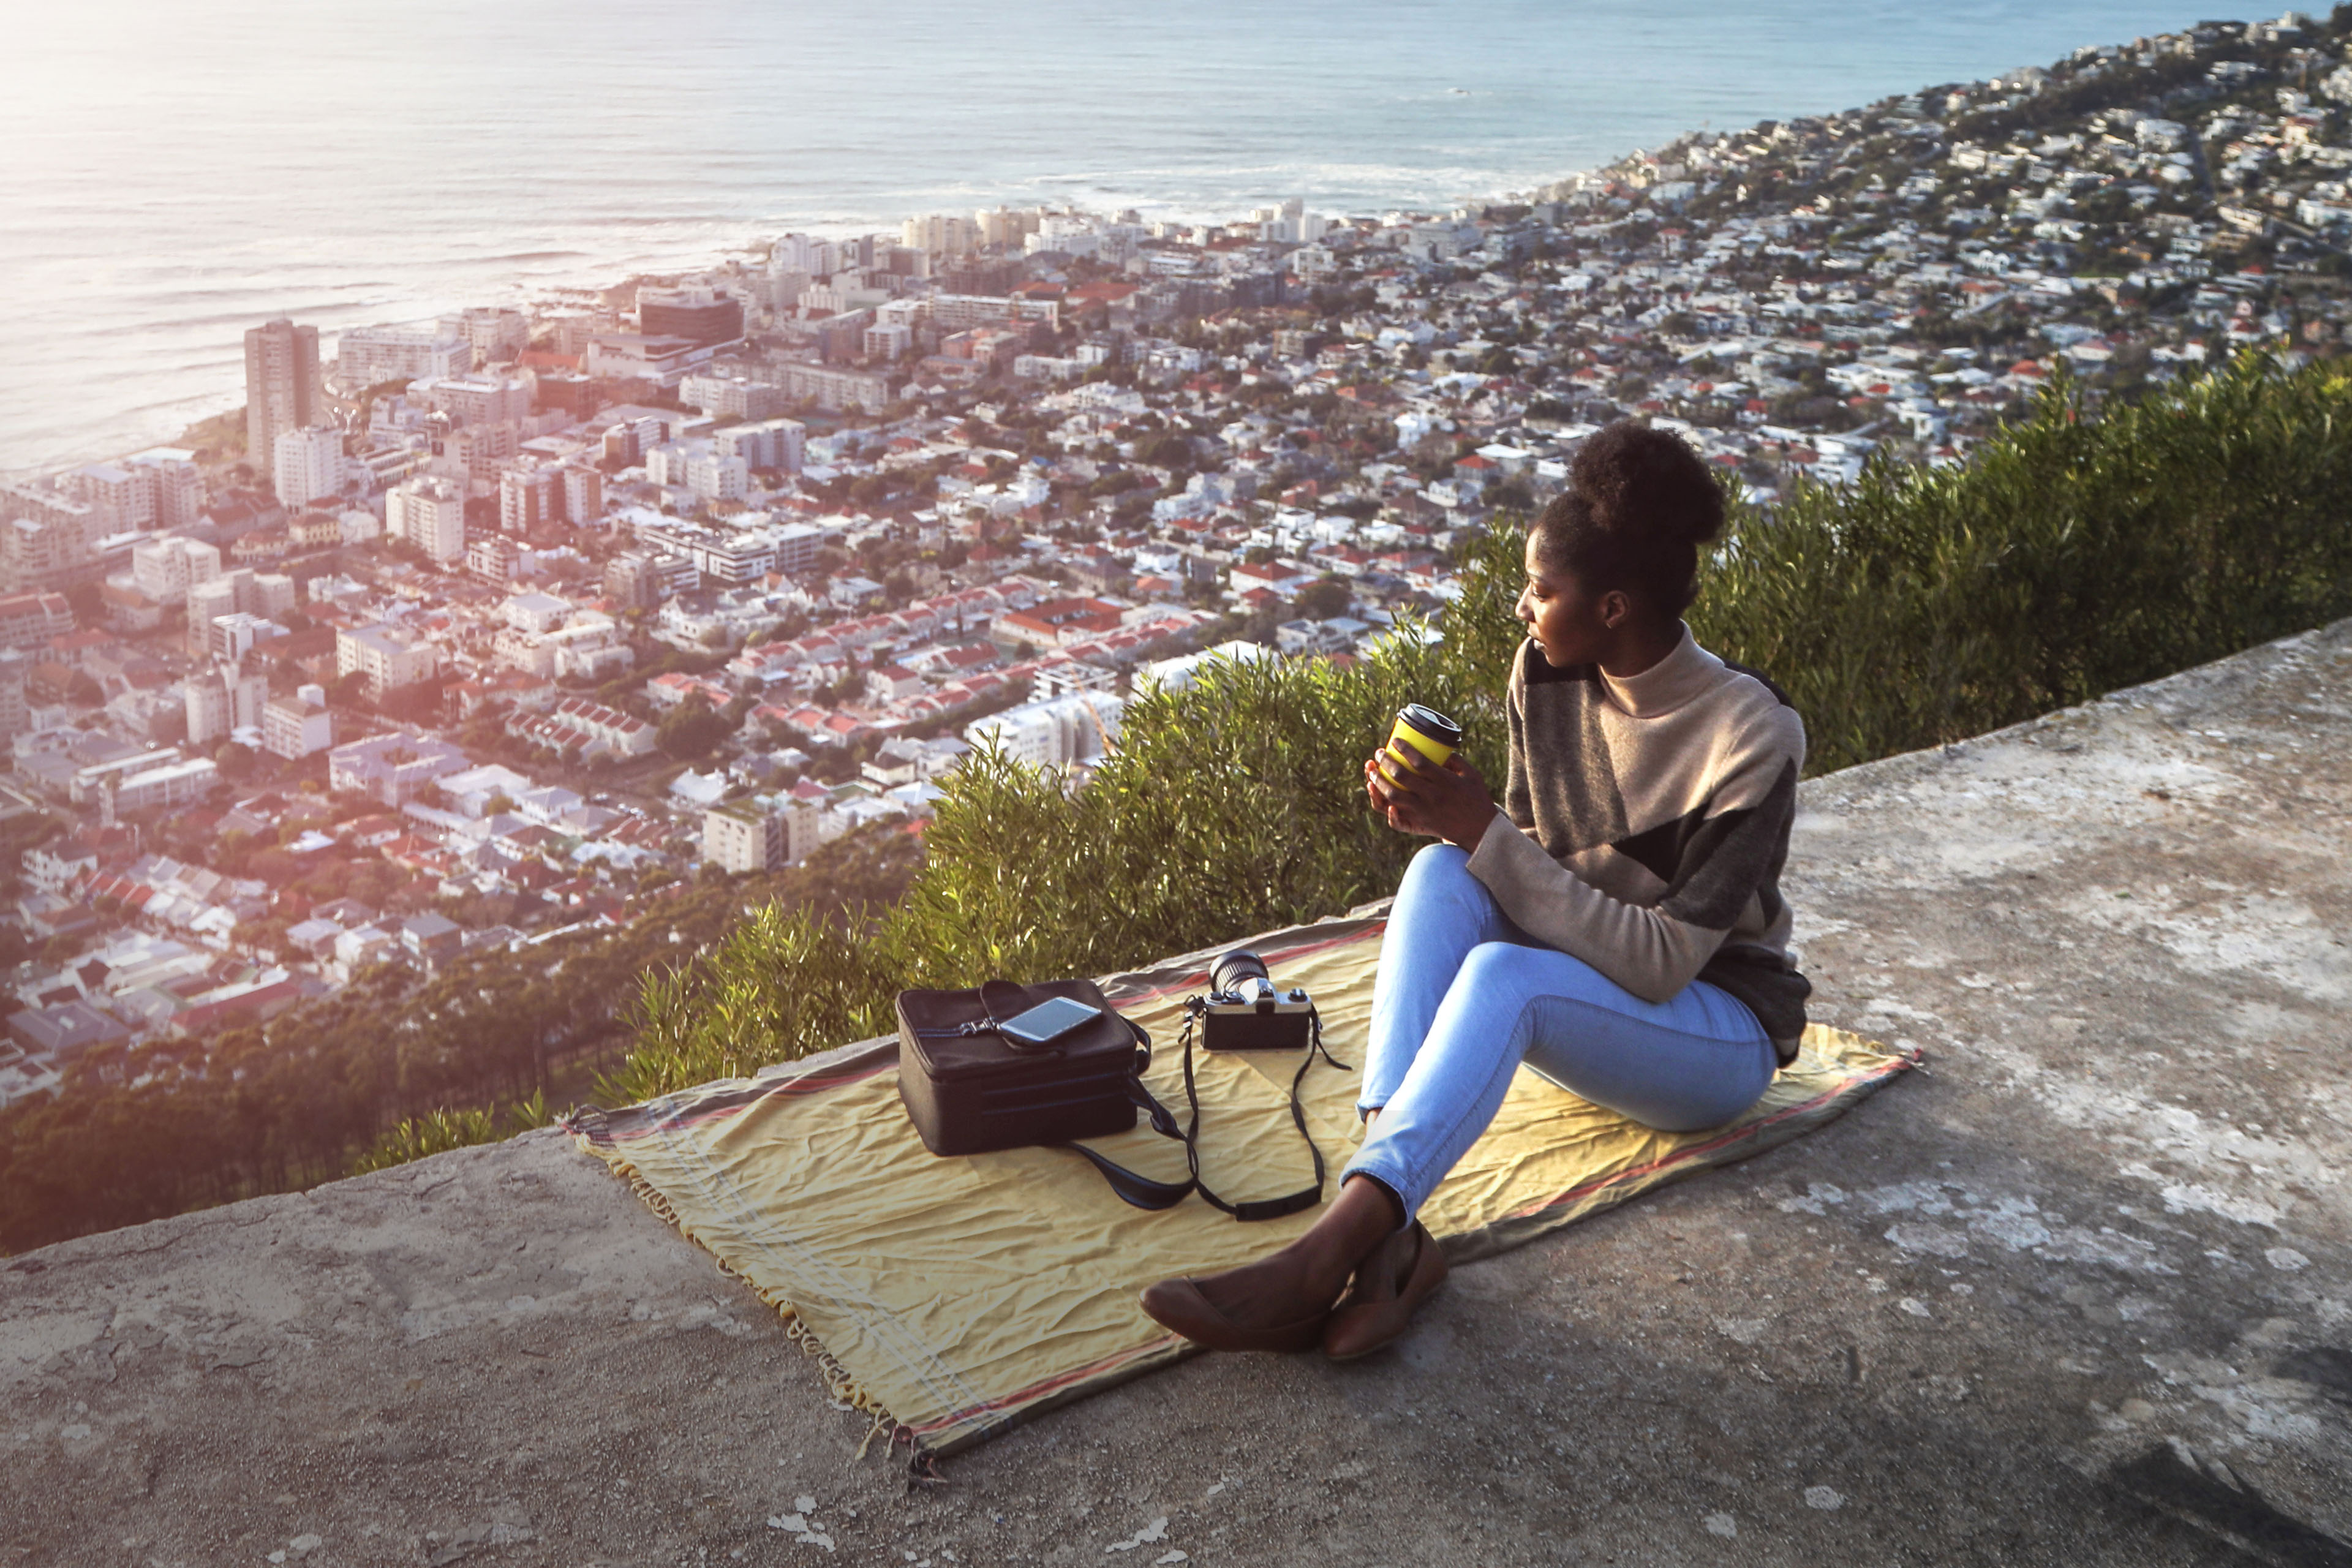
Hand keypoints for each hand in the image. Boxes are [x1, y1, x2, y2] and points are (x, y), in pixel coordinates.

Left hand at [1364, 747, 1497, 848]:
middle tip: (1379, 753)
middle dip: (1385, 762)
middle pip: (1401, 777)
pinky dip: (1385, 806)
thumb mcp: (1472, 775)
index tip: (1395, 740)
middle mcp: (1432, 796)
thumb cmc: (1477, 799)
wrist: (1480, 831)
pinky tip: (1378, 795)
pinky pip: (1396, 816)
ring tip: (1371, 771)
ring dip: (1378, 782)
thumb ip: (1456, 760)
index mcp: (1445, 781)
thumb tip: (1440, 749)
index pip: (1419, 762)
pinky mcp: (1419, 823)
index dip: (1405, 749)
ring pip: (1393, 796)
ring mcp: (1423, 811)